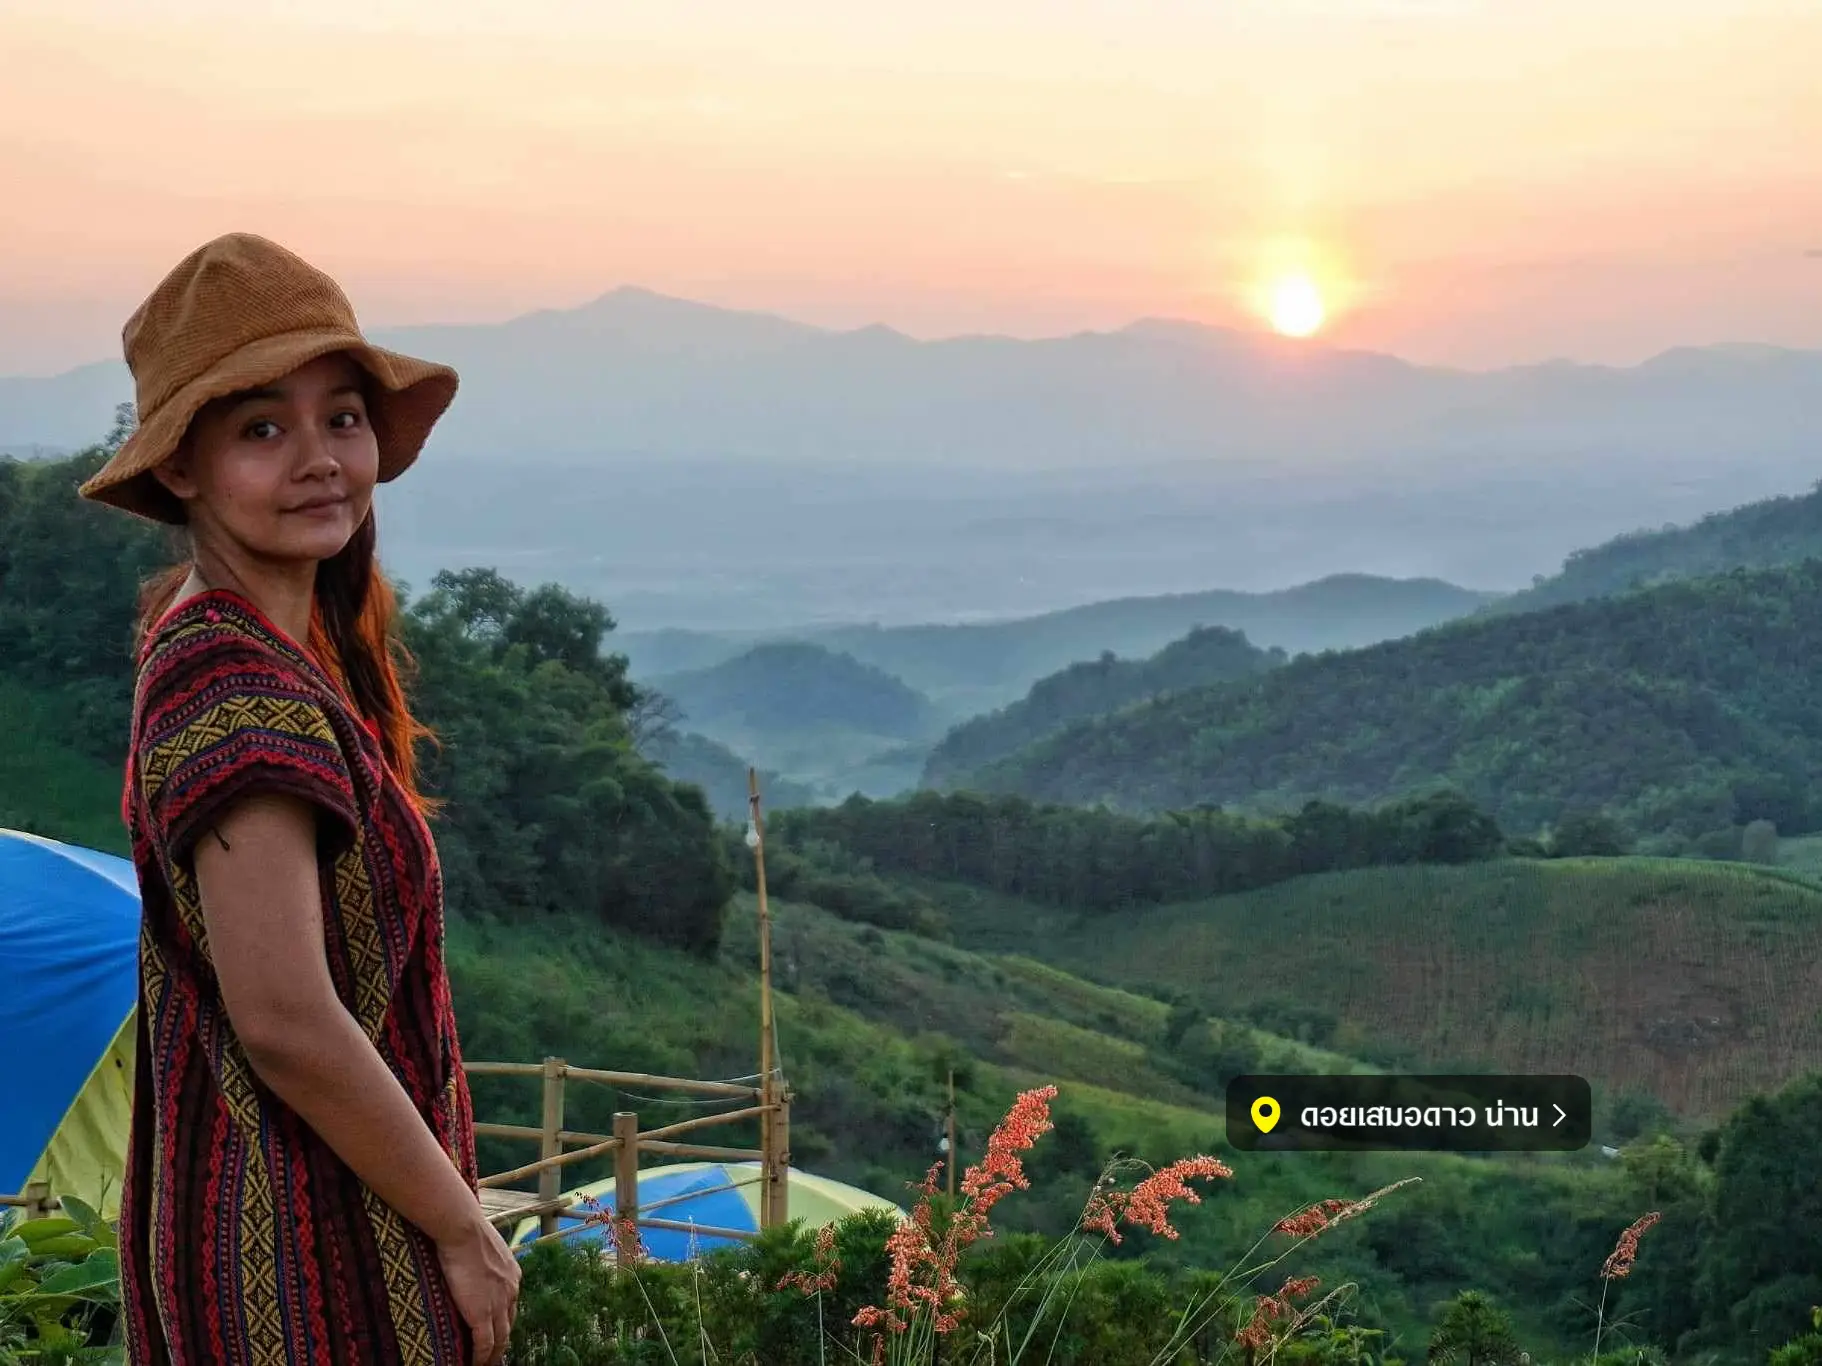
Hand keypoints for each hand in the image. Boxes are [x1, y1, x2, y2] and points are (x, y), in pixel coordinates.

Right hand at [434, 1206, 521, 1365]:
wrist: (463, 1231)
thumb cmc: (467, 1231)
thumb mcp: (485, 1247)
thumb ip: (484, 1261)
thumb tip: (472, 1260)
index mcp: (512, 1276)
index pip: (511, 1306)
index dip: (503, 1321)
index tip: (496, 1332)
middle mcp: (511, 1291)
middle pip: (508, 1325)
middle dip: (501, 1342)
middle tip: (494, 1356)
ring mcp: (499, 1304)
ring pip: (500, 1340)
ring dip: (492, 1356)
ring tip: (485, 1365)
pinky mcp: (482, 1314)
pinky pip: (485, 1344)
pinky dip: (481, 1357)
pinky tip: (475, 1364)